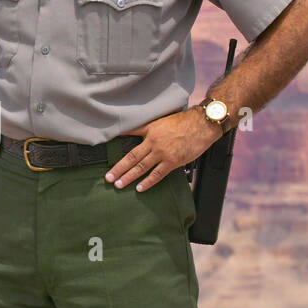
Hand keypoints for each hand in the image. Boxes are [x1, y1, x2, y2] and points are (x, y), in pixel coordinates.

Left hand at [105, 109, 221, 190]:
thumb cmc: (185, 121)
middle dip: (119, 168)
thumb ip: (149, 128)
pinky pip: (157, 174)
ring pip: (142, 167)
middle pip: (132, 157)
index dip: (117, 142)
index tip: (105, 150)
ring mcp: (163, 153)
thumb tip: (139, 133)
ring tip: (119, 184)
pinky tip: (139, 188)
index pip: (129, 136)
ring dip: (129, 177)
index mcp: (150, 130)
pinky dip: (147, 182)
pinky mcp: (173, 162)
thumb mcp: (162, 120)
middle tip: (108, 177)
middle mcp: (153, 142)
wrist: (202, 125)